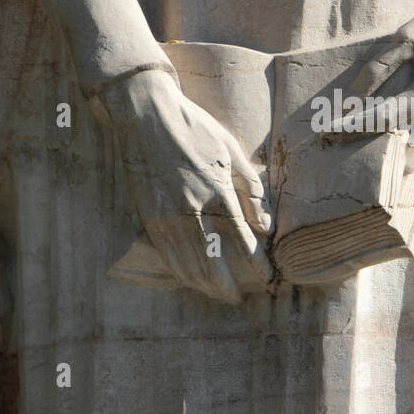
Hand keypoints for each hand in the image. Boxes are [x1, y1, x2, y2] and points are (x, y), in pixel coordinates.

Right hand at [97, 69, 272, 303]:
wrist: (145, 115)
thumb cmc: (195, 129)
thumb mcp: (231, 151)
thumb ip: (250, 189)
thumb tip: (266, 226)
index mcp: (217, 191)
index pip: (242, 240)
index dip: (256, 264)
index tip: (268, 278)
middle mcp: (190, 208)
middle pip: (212, 262)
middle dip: (227, 286)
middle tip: (240, 298)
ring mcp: (165, 215)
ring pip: (187, 263)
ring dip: (205, 285)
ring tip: (219, 295)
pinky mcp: (148, 215)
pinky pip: (166, 254)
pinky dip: (181, 272)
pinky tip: (191, 279)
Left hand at [337, 0, 413, 171]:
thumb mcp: (402, 39)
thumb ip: (373, 72)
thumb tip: (346, 105)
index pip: (383, 120)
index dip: (350, 128)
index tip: (323, 132)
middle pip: (401, 158)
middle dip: (371, 158)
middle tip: (340, 150)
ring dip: (390, 164)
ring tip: (360, 154)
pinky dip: (409, 159)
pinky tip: (387, 150)